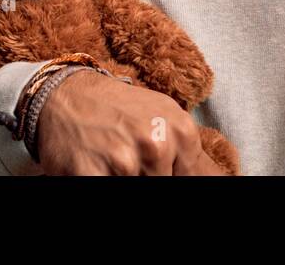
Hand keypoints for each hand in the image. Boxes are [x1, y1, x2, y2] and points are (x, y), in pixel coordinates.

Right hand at [33, 69, 226, 175]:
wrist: (67, 94)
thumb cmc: (118, 108)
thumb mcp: (163, 117)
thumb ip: (188, 151)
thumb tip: (218, 178)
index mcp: (181, 131)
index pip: (195, 178)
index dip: (179, 178)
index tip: (165, 170)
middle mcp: (157, 145)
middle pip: (165, 185)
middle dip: (149, 177)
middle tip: (131, 159)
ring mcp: (125, 162)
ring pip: (137, 189)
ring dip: (125, 179)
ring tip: (114, 160)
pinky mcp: (93, 176)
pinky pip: (109, 189)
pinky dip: (104, 180)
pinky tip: (100, 168)